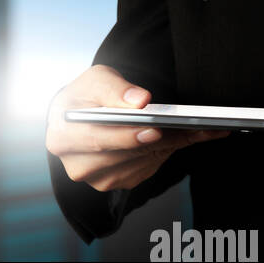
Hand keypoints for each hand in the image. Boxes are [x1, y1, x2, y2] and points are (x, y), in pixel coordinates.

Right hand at [46, 65, 228, 191]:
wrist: (81, 116)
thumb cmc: (86, 96)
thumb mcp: (96, 80)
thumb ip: (115, 88)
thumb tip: (140, 101)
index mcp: (62, 138)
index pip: (95, 140)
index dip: (125, 137)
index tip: (153, 130)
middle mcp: (77, 165)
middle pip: (124, 155)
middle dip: (160, 140)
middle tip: (193, 128)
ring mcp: (98, 178)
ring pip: (141, 163)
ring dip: (172, 145)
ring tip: (201, 128)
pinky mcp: (117, 183)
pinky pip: (149, 168)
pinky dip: (170, 151)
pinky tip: (188, 135)